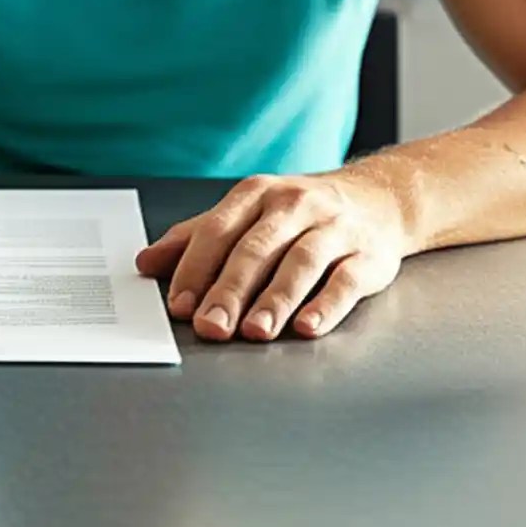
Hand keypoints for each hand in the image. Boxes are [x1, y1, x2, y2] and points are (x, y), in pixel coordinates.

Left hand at [135, 173, 408, 340]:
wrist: (379, 198)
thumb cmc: (297, 215)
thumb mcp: (244, 215)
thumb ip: (195, 239)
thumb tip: (145, 262)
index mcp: (255, 194)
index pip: (217, 231)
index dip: (195, 270)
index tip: (179, 306)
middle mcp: (294, 205)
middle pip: (255, 250)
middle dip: (230, 291)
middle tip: (211, 327)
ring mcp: (335, 227)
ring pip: (301, 263)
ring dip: (275, 300)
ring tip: (255, 332)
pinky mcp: (369, 254)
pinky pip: (347, 280)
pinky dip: (327, 305)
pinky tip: (307, 327)